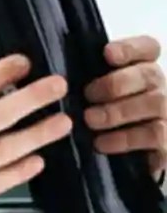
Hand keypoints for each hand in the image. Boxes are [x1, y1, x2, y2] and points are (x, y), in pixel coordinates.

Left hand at [83, 35, 166, 179]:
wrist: (128, 164)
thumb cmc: (106, 123)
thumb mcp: (96, 98)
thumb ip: (87, 80)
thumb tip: (56, 75)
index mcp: (144, 70)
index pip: (148, 48)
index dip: (130, 48)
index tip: (107, 54)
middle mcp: (163, 88)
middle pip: (149, 74)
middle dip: (116, 83)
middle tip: (88, 94)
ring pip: (155, 103)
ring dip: (118, 111)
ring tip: (89, 119)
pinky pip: (155, 134)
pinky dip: (124, 138)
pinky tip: (101, 143)